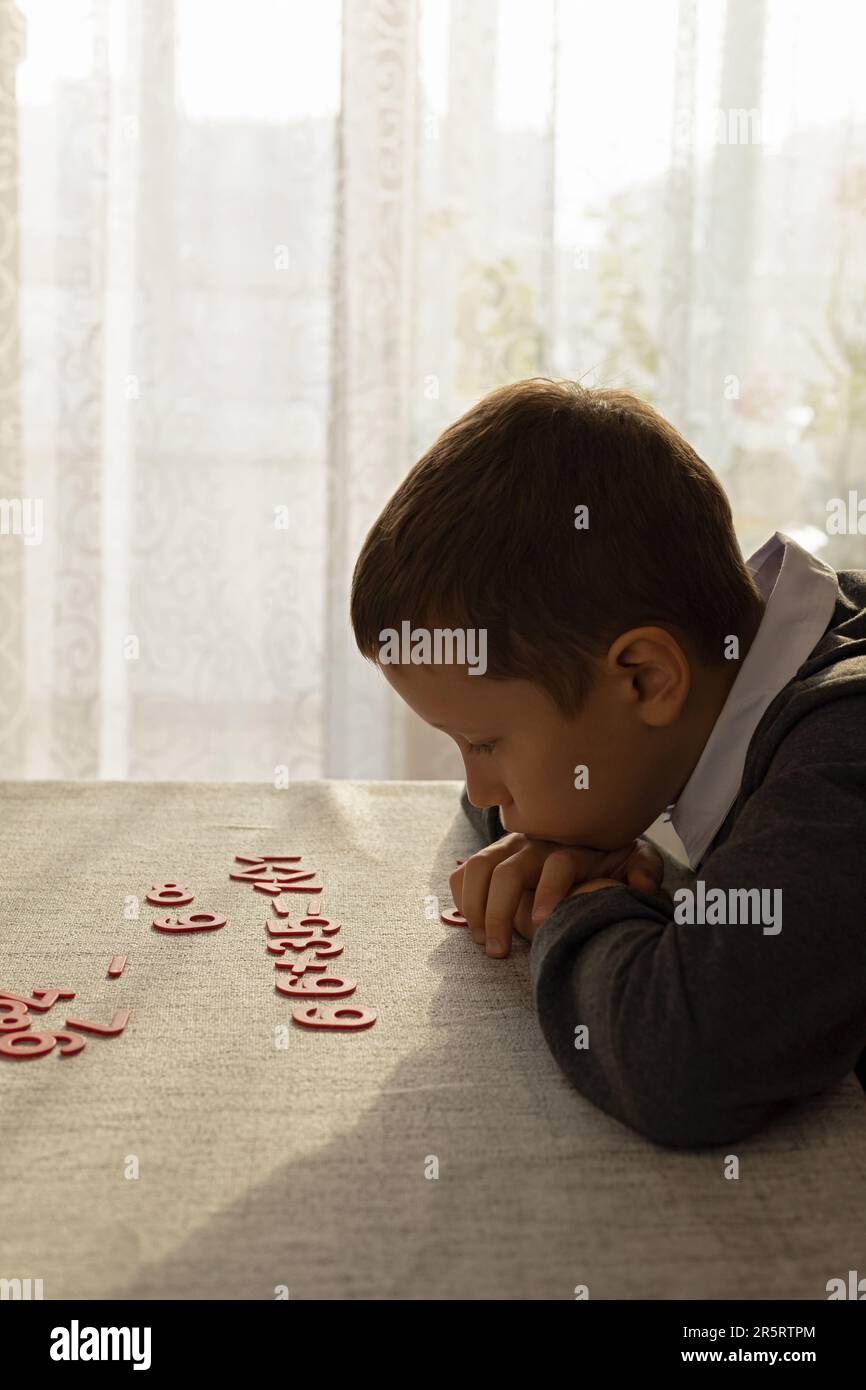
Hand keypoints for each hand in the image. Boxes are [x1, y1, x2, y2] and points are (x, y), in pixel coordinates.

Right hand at [450, 834, 665, 955]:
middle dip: (498, 912)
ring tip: (483, 942)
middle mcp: (536, 844)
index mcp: (572, 846)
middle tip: (499, 952)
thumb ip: (645, 870)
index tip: (544, 924)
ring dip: (475, 906)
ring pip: (478, 867)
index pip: (558, 864)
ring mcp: (509, 849)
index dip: (551, 892)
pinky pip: (465, 871)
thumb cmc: (613, 858)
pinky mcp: (492, 858)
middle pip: (506, 870)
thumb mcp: (637, 861)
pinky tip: (472, 925)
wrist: (591, 841)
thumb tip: (641, 886)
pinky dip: (461, 895)